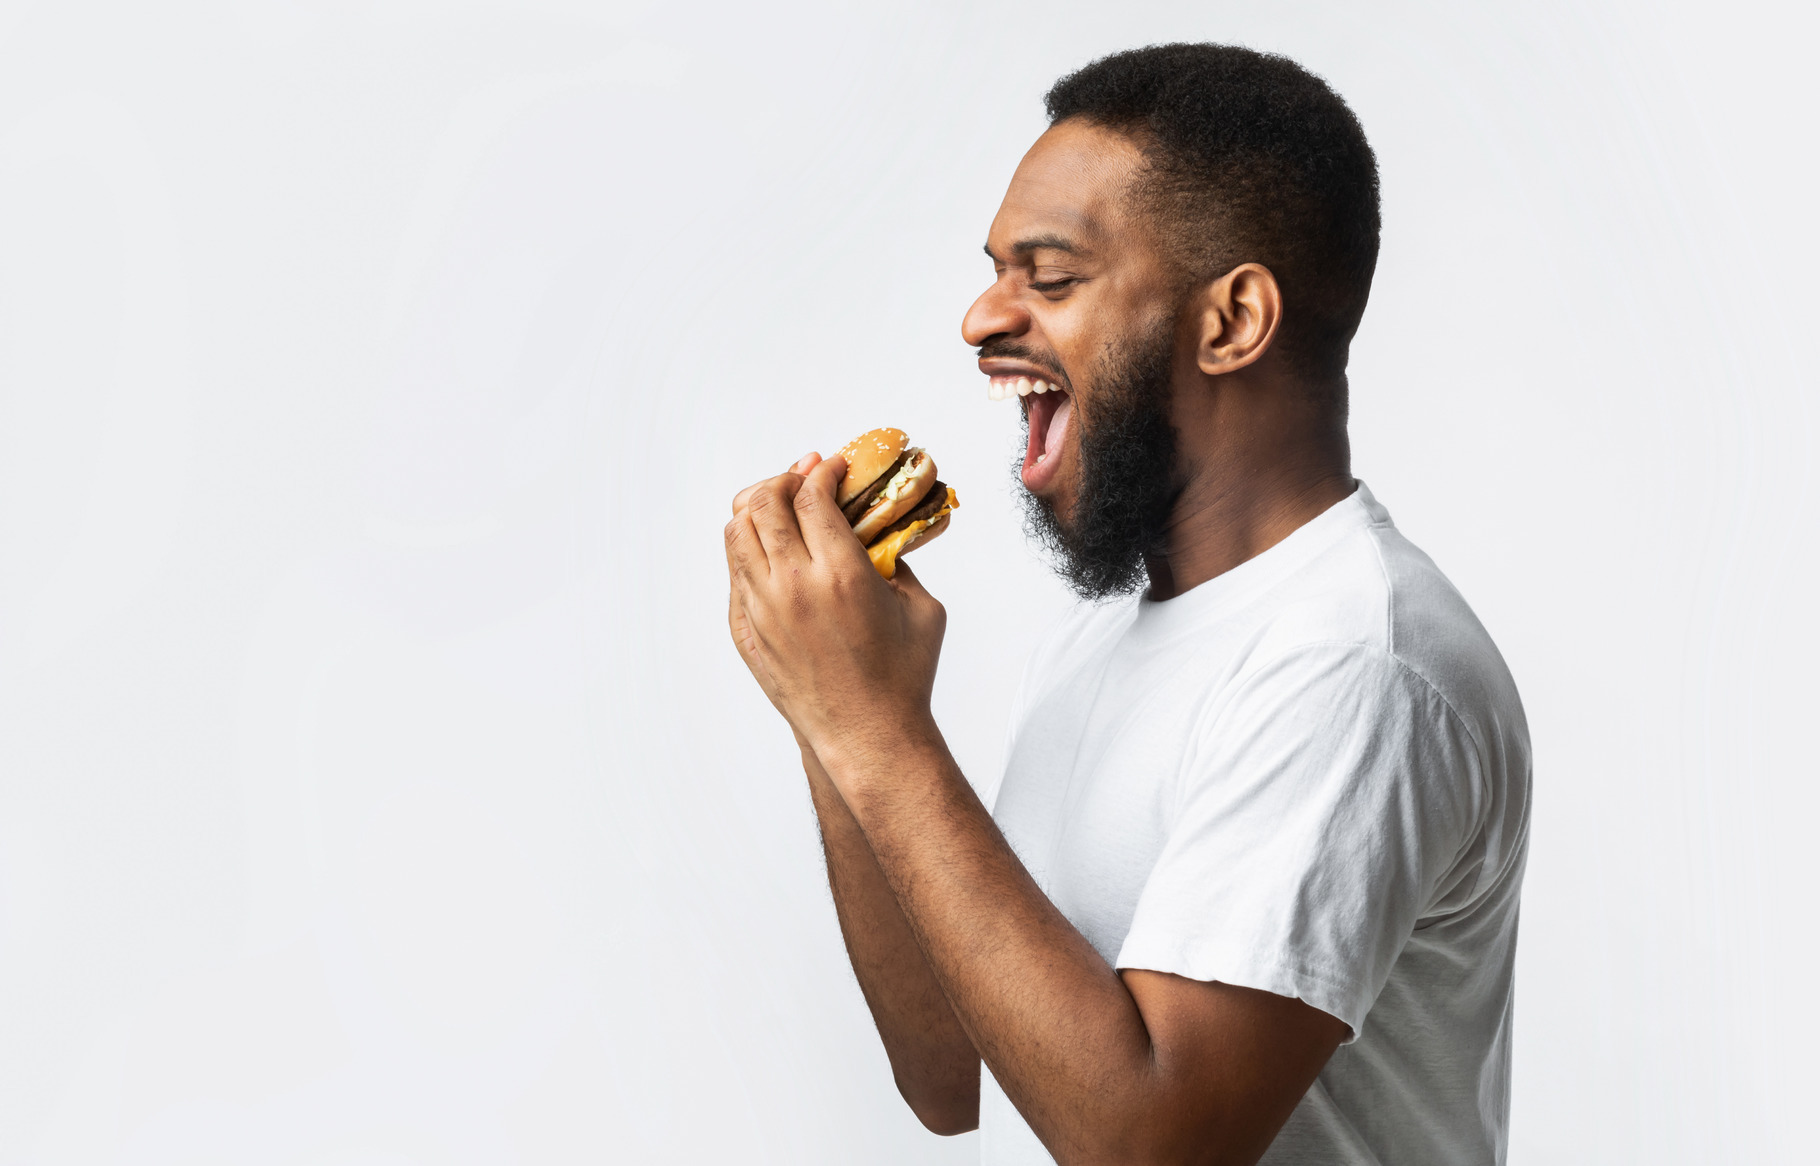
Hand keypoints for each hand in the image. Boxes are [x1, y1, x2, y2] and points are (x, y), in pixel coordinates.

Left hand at [725, 452, 946, 777]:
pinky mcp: (745, 631)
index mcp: (841, 573)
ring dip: (758, 507)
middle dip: (786, 479)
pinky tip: (770, 547)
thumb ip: (899, 560)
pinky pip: (734, 571)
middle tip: (804, 478)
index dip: (822, 471)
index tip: (833, 465)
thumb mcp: (921, 605)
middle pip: (765, 501)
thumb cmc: (903, 676)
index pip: (812, 496)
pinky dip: (748, 546)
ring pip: (737, 531)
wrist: (868, 735)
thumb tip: (880, 532)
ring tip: (779, 504)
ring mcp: (761, 609)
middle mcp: (793, 586)